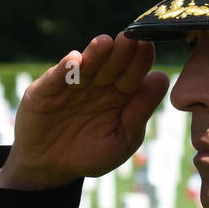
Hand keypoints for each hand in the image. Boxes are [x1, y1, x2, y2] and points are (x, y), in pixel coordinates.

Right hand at [0, 32, 169, 189]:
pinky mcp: (46, 90)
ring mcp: (72, 84)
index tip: (148, 47)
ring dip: (95, 54)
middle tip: (130, 38)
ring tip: (104, 43)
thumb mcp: (122, 139)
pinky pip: (57, 77)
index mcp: (121, 94)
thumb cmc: (92, 154)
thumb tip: (162, 78)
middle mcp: (98, 84)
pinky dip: (65, 68)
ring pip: (86, 66)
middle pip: (112, 65)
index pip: (134, 74)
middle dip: (121, 52)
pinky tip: (75, 60)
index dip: (141, 60)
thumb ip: (140, 111)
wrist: (52, 168)